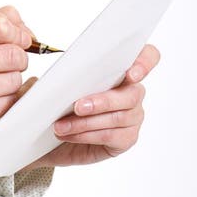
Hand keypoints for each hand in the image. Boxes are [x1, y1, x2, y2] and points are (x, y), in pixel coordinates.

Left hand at [19, 43, 160, 169]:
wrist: (49, 130)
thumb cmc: (58, 98)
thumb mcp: (59, 81)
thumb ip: (69, 71)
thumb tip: (65, 71)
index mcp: (121, 69)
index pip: (148, 57)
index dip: (145, 62)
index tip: (130, 73)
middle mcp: (132, 92)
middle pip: (132, 94)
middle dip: (103, 100)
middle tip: (77, 106)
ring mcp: (132, 117)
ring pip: (119, 118)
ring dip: (86, 122)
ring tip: (60, 125)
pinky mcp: (125, 139)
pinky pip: (111, 136)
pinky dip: (86, 135)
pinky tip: (68, 134)